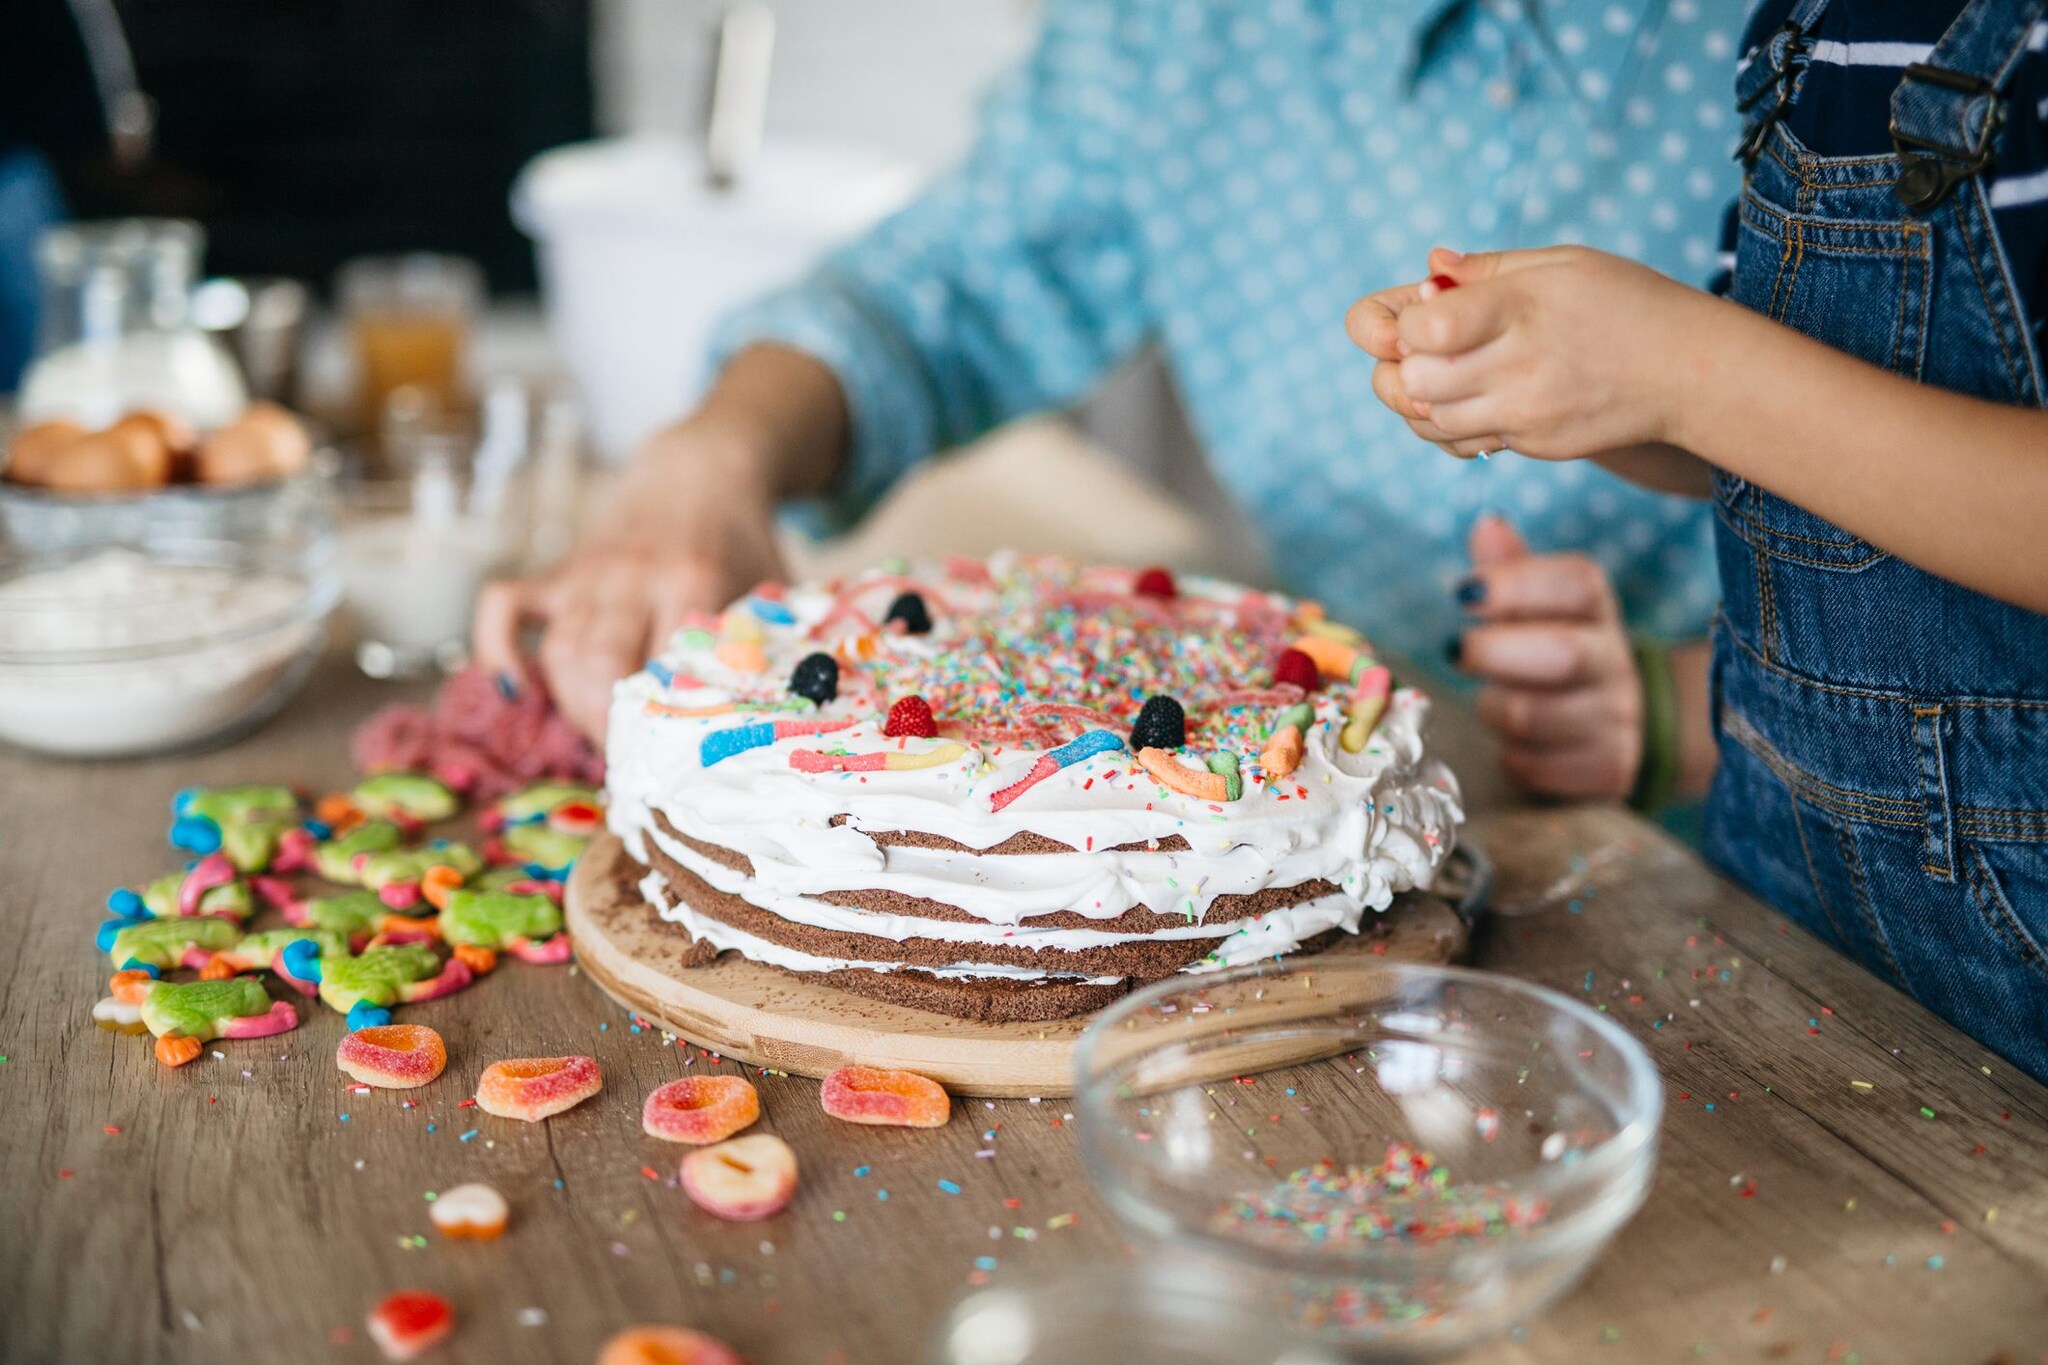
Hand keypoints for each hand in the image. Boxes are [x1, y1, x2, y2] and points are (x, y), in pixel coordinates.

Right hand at [472, 425, 787, 739]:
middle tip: (632, 757)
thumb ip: (770, 645)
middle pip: (598, 665)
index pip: (663, 669)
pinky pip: (504, 607)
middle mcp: (631, 576)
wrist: (700, 471)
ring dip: (573, 705)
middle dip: (608, 725)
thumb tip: (771, 722)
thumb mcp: (772, 589)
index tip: (672, 763)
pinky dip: (499, 649)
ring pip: (558, 652)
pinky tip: (517, 691)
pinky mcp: (558, 571)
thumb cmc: (742, 545)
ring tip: (604, 735)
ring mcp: (588, 574)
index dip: (661, 725)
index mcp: (692, 580)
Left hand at [1355, 245, 1705, 460]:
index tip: (1427, 311)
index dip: (1407, 323)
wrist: (1688, 370)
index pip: (1426, 330)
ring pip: (1431, 420)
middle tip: (1428, 345)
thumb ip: (1489, 268)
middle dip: (1405, 362)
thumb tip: (1430, 265)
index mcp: (1522, 307)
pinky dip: (1450, 421)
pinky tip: (1471, 395)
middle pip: (1416, 381)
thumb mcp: (1562, 263)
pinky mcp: (1533, 446)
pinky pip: (1463, 443)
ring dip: (1423, 395)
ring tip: (1448, 368)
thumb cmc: (1624, 302)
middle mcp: (1520, 366)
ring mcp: (1526, 414)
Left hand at [1451, 516, 1643, 798]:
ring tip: (1492, 696)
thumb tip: (1485, 524)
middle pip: (1561, 653)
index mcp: (1596, 607)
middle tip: (1457, 650)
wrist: (1631, 720)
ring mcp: (1615, 717)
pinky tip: (1516, 739)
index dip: (1516, 585)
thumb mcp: (1544, 604)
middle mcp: (1614, 660)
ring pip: (1534, 716)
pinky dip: (1511, 753)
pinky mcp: (1605, 769)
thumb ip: (1512, 567)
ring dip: (1494, 707)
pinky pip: (1534, 765)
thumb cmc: (1559, 645)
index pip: (1576, 583)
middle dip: (1494, 652)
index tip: (1464, 592)